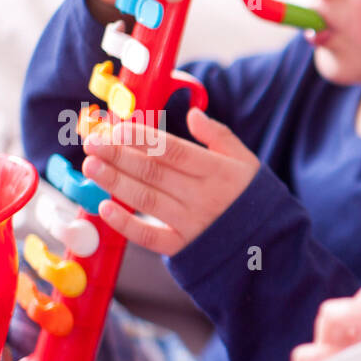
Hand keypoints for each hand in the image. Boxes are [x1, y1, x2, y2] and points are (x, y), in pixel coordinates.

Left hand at [82, 108, 258, 254]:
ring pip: (146, 200)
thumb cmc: (250, 196)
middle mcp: (203, 198)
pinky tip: (104, 207)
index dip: (143, 139)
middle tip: (93, 143)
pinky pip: (149, 238)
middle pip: (154, 173)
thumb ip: (219, 136)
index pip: (174, 151)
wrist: (269, 242)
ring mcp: (192, 224)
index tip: (117, 129)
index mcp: (219, 172)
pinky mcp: (183, 248)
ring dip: (115, 182)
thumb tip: (192, 113)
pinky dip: (125, 224)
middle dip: (119, 156)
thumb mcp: (246, 161)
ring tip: (92, 166)